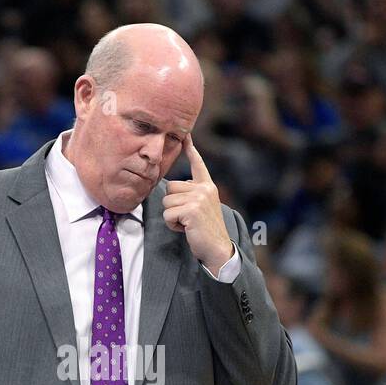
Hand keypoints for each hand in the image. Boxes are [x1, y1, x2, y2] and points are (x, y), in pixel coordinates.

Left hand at [163, 135, 232, 274]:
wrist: (218, 249)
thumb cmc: (206, 231)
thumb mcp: (202, 208)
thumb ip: (191, 195)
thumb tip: (171, 189)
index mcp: (208, 186)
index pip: (197, 164)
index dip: (190, 149)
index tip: (185, 135)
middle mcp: (204, 189)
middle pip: (170, 187)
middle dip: (172, 204)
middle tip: (186, 217)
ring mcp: (199, 198)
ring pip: (167, 201)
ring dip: (171, 216)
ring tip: (187, 223)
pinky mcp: (191, 210)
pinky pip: (168, 214)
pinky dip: (172, 224)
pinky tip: (186, 229)